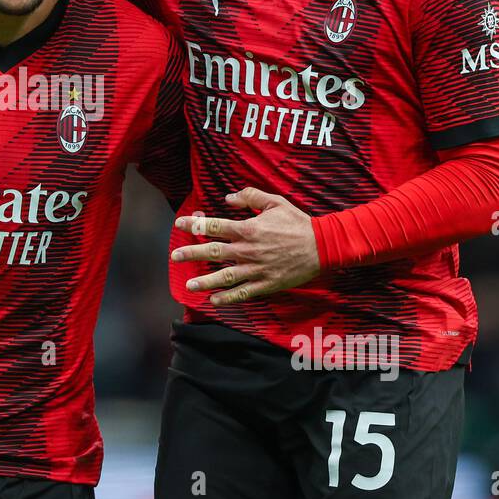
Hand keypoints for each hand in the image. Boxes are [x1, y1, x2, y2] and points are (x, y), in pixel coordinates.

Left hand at [171, 188, 320, 305]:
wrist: (323, 246)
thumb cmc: (297, 222)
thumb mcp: (275, 201)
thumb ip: (250, 196)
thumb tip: (228, 198)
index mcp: (249, 229)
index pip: (215, 226)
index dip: (195, 224)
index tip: (180, 224)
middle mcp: (248, 250)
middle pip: (214, 252)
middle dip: (192, 254)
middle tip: (175, 256)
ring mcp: (256, 269)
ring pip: (225, 276)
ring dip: (205, 281)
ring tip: (190, 285)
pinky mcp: (266, 283)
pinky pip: (243, 292)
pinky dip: (228, 298)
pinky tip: (214, 301)